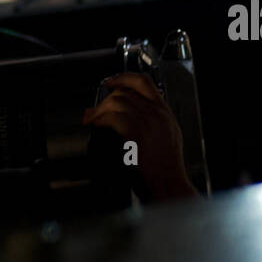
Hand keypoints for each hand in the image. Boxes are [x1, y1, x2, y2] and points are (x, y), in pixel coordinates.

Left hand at [81, 72, 198, 201]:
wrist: (170, 183)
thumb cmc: (167, 168)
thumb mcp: (167, 137)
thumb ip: (155, 122)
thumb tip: (132, 114)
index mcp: (165, 112)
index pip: (144, 82)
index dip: (123, 78)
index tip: (111, 82)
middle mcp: (158, 114)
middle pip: (125, 93)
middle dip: (104, 100)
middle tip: (94, 111)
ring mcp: (149, 122)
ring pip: (117, 102)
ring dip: (99, 110)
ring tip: (92, 119)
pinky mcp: (138, 134)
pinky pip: (113, 117)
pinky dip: (101, 120)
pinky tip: (97, 125)